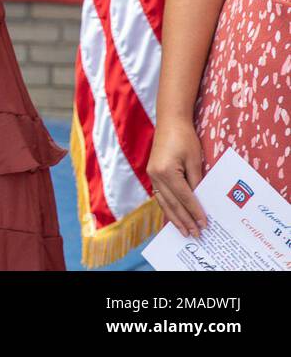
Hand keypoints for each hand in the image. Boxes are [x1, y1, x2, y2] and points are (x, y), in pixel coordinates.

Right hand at [147, 117, 208, 237]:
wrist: (170, 121)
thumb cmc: (185, 138)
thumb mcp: (195, 160)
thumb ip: (196, 181)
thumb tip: (200, 201)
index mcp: (166, 172)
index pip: (184, 198)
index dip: (195, 212)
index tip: (204, 225)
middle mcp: (156, 176)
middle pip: (172, 204)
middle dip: (184, 220)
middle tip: (195, 234)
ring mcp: (152, 175)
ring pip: (164, 202)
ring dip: (174, 218)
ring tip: (184, 231)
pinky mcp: (152, 174)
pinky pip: (160, 196)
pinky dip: (168, 207)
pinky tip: (174, 216)